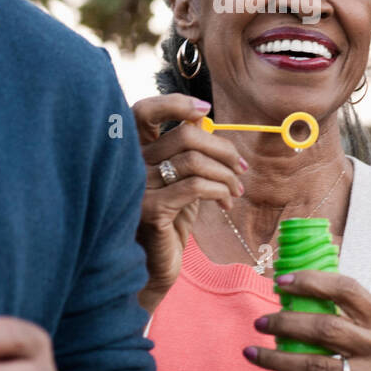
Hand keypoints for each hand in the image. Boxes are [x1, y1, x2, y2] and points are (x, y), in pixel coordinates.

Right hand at [131, 93, 246, 312]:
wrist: (154, 267)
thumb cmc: (170, 222)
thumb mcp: (181, 181)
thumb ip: (189, 152)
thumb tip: (205, 118)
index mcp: (136, 152)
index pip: (143, 111)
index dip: (174, 103)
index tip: (205, 109)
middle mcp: (130, 165)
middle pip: (184, 134)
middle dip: (222, 148)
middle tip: (240, 168)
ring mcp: (137, 187)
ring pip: (194, 160)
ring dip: (226, 174)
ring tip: (235, 191)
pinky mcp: (149, 210)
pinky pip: (194, 186)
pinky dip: (219, 190)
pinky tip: (226, 204)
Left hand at [244, 271, 370, 370]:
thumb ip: (354, 314)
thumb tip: (307, 290)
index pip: (346, 289)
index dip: (311, 281)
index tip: (283, 281)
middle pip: (326, 326)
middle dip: (287, 321)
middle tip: (263, 320)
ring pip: (316, 362)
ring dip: (279, 355)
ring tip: (255, 348)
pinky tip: (275, 367)